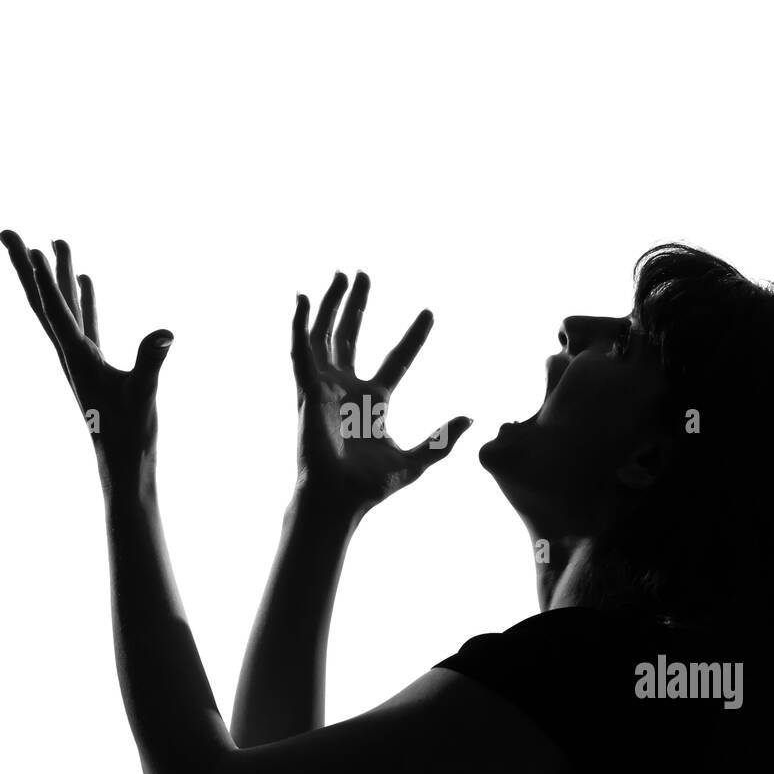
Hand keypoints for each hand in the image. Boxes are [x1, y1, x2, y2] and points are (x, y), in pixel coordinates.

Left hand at [0, 229, 173, 486]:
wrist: (124, 464)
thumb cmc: (130, 434)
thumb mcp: (144, 394)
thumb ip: (151, 361)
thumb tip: (166, 332)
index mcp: (76, 356)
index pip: (53, 308)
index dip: (37, 275)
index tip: (20, 242)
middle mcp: (71, 353)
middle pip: (43, 301)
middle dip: (25, 266)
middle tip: (6, 230)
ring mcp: (82, 358)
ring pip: (64, 307)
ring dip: (56, 275)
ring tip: (55, 241)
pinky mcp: (97, 364)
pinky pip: (84, 321)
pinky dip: (83, 298)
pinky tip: (86, 280)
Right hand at [291, 271, 471, 515]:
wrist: (339, 499)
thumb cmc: (370, 487)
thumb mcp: (417, 460)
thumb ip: (442, 439)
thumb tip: (471, 417)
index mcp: (374, 401)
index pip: (397, 359)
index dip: (413, 336)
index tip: (430, 312)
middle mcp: (347, 388)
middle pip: (351, 336)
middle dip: (358, 305)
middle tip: (363, 274)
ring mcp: (325, 387)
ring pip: (326, 335)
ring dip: (333, 304)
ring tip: (342, 274)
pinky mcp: (307, 390)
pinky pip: (301, 350)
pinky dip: (301, 323)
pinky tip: (305, 298)